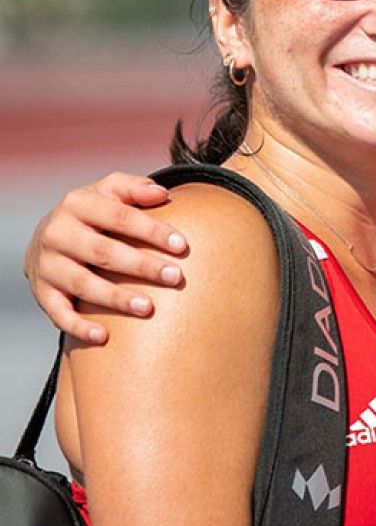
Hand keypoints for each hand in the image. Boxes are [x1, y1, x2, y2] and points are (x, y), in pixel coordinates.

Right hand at [23, 173, 188, 343]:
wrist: (49, 236)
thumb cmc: (95, 212)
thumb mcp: (110, 191)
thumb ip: (135, 188)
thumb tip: (162, 193)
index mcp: (78, 203)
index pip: (121, 217)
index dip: (152, 231)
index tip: (182, 246)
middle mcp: (58, 232)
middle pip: (104, 252)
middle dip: (142, 266)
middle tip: (175, 277)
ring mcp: (47, 264)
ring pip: (84, 284)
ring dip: (116, 298)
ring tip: (149, 308)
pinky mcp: (42, 292)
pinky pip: (58, 313)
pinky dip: (78, 326)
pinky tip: (103, 337)